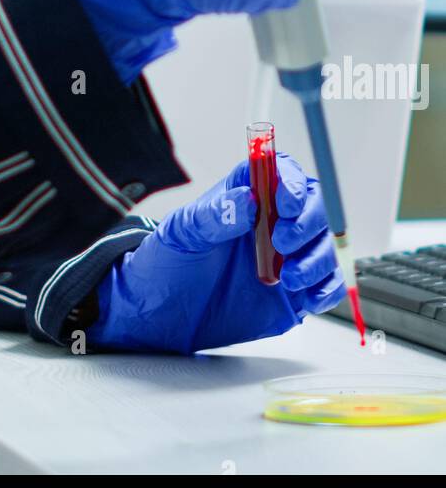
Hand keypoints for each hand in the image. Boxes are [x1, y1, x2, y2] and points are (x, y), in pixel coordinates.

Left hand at [85, 153, 346, 352]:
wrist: (162, 314)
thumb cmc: (168, 263)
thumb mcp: (181, 233)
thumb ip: (212, 217)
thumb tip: (245, 202)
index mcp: (245, 196)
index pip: (281, 173)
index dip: (290, 183)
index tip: (285, 201)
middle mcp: (271, 222)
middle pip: (312, 207)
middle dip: (307, 222)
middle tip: (282, 241)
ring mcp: (285, 258)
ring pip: (323, 246)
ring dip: (316, 259)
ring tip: (288, 277)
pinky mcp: (293, 292)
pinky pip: (325, 285)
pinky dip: (326, 289)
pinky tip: (306, 297)